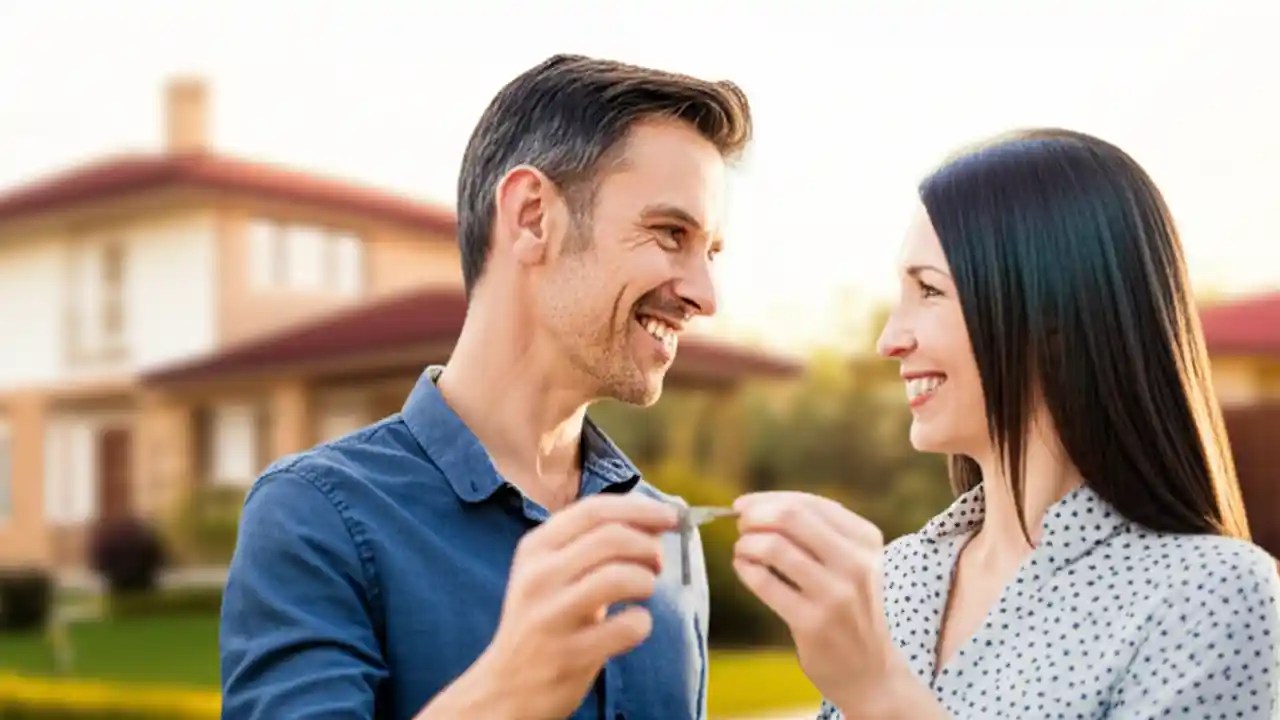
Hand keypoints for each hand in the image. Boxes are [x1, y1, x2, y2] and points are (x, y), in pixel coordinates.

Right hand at [420, 494, 678, 719]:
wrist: (507, 686)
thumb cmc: (545, 620)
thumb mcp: (552, 573)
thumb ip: (594, 544)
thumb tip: (655, 522)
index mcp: (536, 547)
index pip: (594, 509)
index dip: (639, 509)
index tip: (671, 516)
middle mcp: (539, 576)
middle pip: (611, 537)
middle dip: (648, 546)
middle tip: (658, 563)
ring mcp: (551, 615)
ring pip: (619, 576)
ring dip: (646, 580)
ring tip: (643, 591)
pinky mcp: (568, 654)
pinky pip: (627, 626)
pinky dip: (642, 623)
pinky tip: (633, 626)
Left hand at [731, 492, 917, 716]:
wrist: (872, 674)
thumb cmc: (852, 612)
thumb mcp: (855, 565)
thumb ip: (819, 534)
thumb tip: (759, 506)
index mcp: (867, 541)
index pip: (811, 503)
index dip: (769, 499)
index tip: (745, 505)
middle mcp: (856, 564)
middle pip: (792, 517)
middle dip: (755, 516)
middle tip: (741, 526)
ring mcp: (836, 595)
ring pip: (775, 547)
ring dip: (747, 543)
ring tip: (742, 550)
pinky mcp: (813, 623)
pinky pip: (766, 583)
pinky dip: (746, 568)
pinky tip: (744, 568)